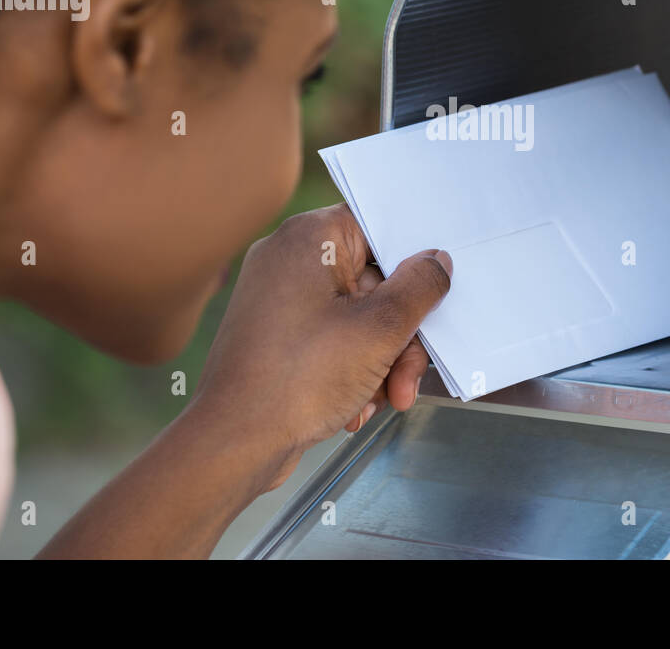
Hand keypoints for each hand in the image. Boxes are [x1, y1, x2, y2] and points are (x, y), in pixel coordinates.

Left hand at [189, 203, 451, 495]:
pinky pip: (332, 338)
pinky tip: (355, 407)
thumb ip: (419, 287)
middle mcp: (289, 259)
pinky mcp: (277, 333)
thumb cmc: (299, 379)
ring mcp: (279, 297)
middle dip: (399, 336)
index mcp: (309, 239)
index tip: (434, 292)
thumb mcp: (379, 330)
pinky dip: (352, 370)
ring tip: (383, 400)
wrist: (233, 443)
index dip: (411, 260)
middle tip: (408, 376)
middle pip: (374, 282)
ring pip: (358, 317)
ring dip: (381, 361)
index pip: (377, 226)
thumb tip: (437, 260)